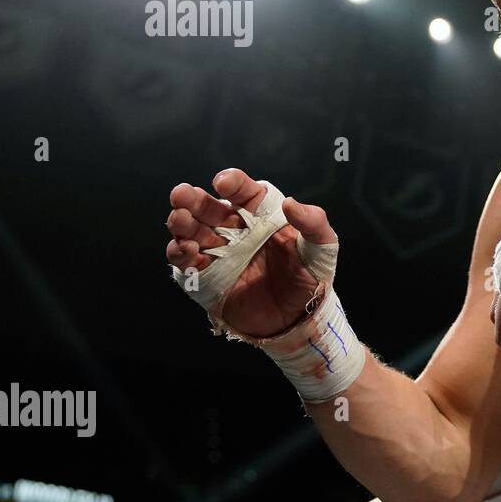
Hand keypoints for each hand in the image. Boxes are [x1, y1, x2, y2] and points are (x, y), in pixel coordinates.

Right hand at [165, 168, 335, 338]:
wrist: (299, 318)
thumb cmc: (310, 276)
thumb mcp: (321, 248)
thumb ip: (313, 223)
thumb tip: (291, 203)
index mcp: (262, 215)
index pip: (244, 192)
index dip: (233, 183)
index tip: (223, 182)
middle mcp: (236, 229)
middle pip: (209, 208)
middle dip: (193, 199)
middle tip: (181, 194)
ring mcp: (219, 253)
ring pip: (192, 232)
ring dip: (182, 224)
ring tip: (180, 220)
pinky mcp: (207, 278)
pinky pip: (187, 264)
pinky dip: (180, 254)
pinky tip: (185, 250)